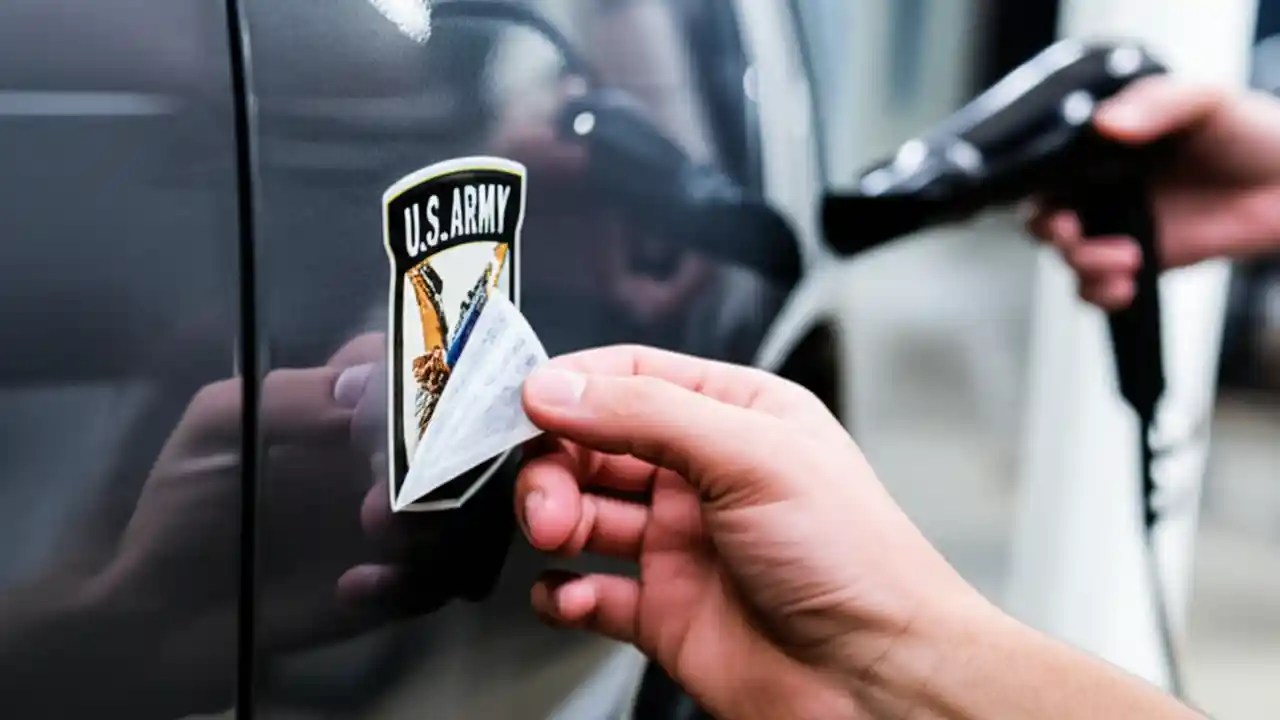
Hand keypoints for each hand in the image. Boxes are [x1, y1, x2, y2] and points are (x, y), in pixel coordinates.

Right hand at [514, 346, 992, 718]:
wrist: (877, 681)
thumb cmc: (855, 560)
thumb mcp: (752, 456)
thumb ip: (647, 414)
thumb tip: (560, 387)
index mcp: (736, 418)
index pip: (633, 377)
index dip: (574, 386)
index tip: (524, 403)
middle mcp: (704, 476)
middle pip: (596, 445)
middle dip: (556, 462)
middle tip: (546, 495)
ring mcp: (683, 544)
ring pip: (586, 513)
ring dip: (555, 519)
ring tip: (554, 534)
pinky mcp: (666, 612)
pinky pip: (591, 593)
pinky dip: (564, 593)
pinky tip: (569, 595)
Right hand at [1028, 77, 1279, 309]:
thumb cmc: (1253, 134)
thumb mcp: (1203, 101)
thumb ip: (1155, 104)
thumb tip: (1107, 125)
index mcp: (1104, 148)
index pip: (1047, 171)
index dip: (1038, 190)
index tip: (1057, 201)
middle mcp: (1104, 189)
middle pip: (1044, 220)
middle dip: (1052, 232)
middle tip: (1074, 233)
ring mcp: (1120, 228)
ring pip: (1069, 259)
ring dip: (1085, 267)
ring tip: (1126, 260)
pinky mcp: (1142, 263)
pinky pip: (1100, 290)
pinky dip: (1102, 295)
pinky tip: (1127, 287)